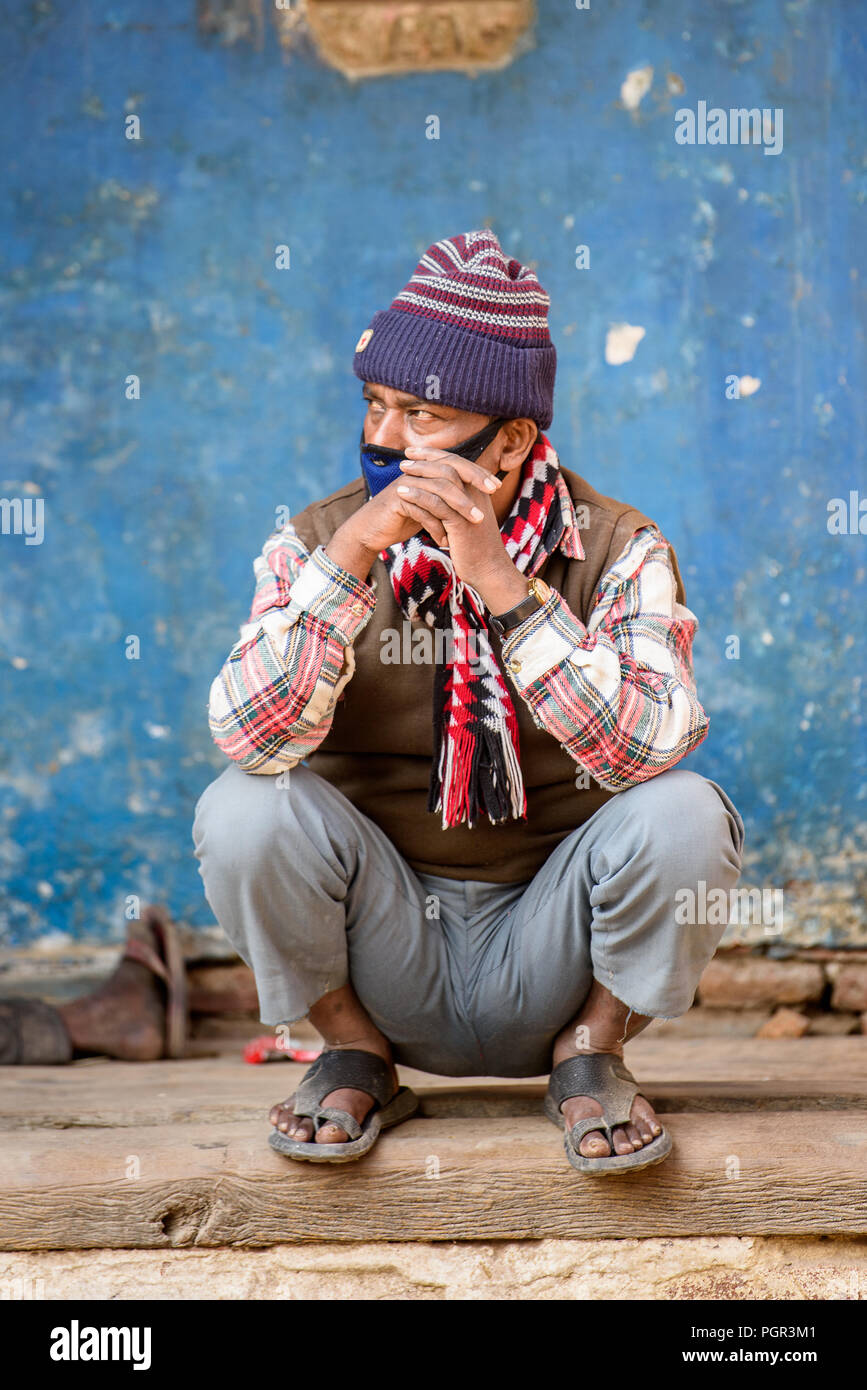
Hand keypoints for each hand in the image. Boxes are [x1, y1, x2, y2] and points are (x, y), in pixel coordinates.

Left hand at [393, 445, 517, 592]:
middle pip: (450, 465)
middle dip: (426, 458)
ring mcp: (470, 507)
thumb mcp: (467, 519)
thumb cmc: (475, 546)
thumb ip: (458, 503)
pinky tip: (401, 493)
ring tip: (401, 470)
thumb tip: (441, 492)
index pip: (456, 462)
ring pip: (442, 480)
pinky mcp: (460, 522)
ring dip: (420, 472)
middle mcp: (477, 494)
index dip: (435, 454)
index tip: (415, 451)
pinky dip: (417, 495)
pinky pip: (435, 503)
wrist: (488, 569)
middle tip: (406, 456)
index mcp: (479, 490)